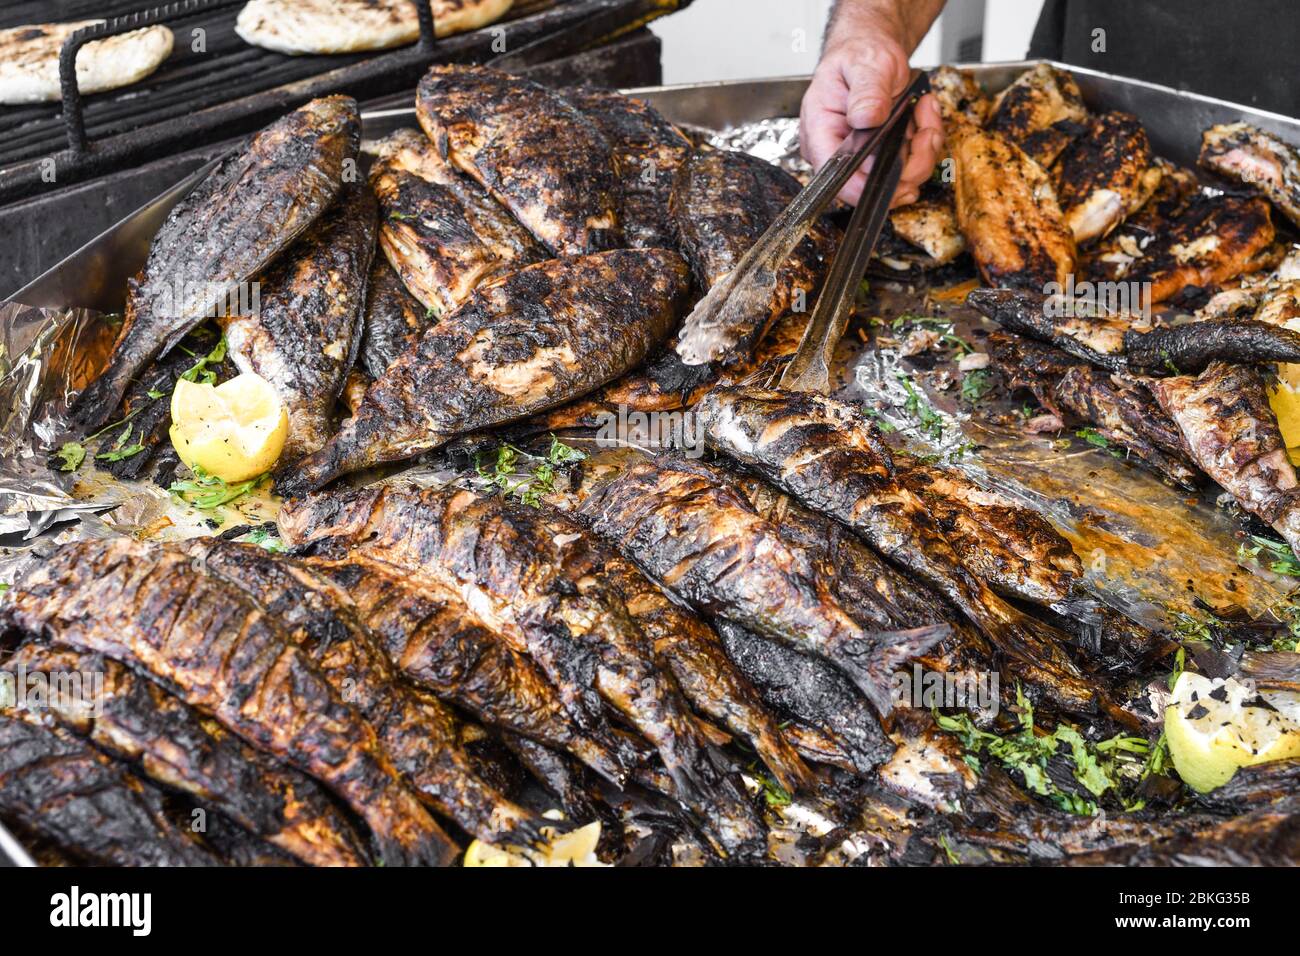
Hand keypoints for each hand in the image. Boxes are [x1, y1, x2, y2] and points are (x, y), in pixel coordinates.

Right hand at [800, 15, 944, 205]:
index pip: (840, 180)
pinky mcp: (880, 155)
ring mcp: (860, 156)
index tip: (903, 171)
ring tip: (924, 111)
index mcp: (821, 133)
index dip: (872, 186)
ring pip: (898, 177)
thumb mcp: (865, 65)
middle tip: (926, 129)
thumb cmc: (859, 54)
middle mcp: (838, 152)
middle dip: (911, 161)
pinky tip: (922, 115)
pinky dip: (924, 142)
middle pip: (874, 184)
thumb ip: (866, 91)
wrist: (868, 48)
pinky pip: (908, 163)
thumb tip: (865, 118)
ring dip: (922, 148)